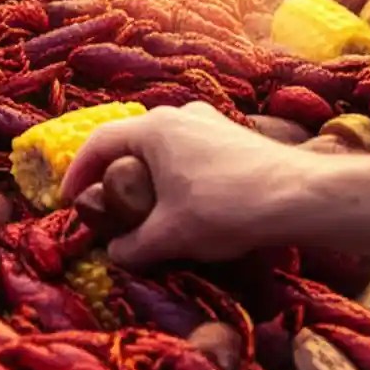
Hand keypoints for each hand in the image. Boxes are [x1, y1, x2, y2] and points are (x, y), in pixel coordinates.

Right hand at [59, 103, 316, 266]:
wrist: (300, 197)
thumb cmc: (227, 207)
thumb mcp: (169, 236)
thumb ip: (133, 246)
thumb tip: (116, 254)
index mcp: (154, 129)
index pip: (98, 143)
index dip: (76, 173)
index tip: (68, 201)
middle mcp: (179, 115)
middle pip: (131, 142)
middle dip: (113, 176)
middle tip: (105, 207)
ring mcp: (210, 122)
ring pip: (164, 148)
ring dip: (148, 176)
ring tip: (146, 210)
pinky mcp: (234, 137)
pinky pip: (191, 153)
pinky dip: (177, 176)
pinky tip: (187, 205)